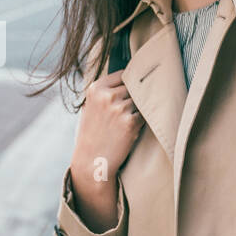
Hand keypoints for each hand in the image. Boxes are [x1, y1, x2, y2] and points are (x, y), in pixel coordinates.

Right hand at [68, 70, 144, 227]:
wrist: (92, 161)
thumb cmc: (93, 133)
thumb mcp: (91, 106)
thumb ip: (107, 91)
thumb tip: (131, 76)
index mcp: (96, 89)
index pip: (123, 74)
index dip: (130, 81)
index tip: (132, 88)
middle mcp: (107, 96)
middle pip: (134, 86)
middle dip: (134, 97)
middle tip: (126, 111)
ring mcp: (119, 108)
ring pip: (141, 101)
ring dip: (138, 110)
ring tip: (124, 123)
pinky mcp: (130, 122)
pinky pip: (144, 115)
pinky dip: (140, 122)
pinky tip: (128, 131)